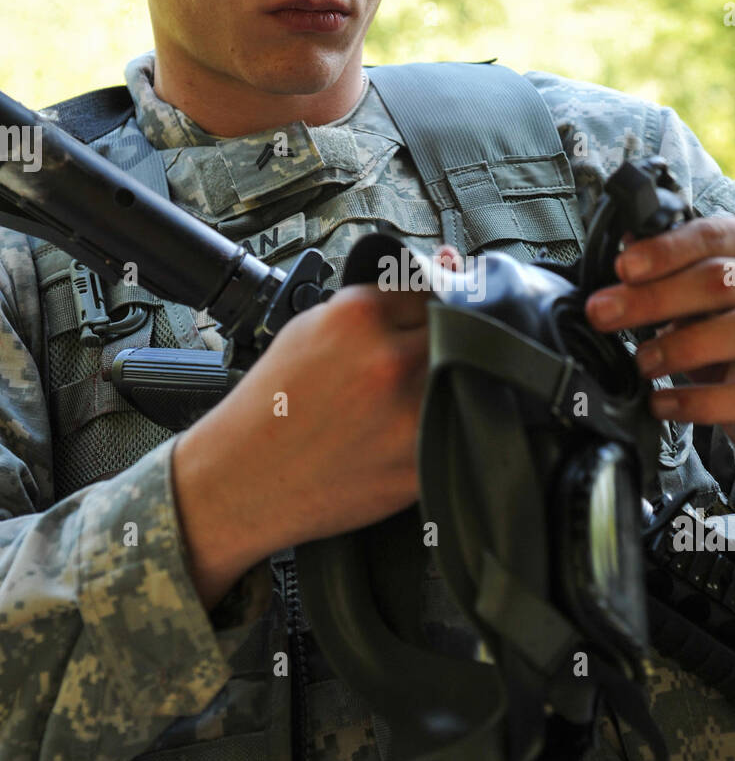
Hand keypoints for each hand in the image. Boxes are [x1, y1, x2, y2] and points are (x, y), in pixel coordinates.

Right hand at [173, 244, 461, 606]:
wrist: (242, 480)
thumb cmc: (269, 408)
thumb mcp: (307, 329)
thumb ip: (367, 305)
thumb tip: (423, 281)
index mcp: (360, 318)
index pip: (431, 287)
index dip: (434, 302)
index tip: (436, 313)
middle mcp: (390, 361)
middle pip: (457, 330)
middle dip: (447, 339)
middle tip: (422, 361)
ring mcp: (411, 413)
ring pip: (466, 379)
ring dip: (454, 382)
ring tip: (413, 397)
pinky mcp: (422, 461)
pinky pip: (459, 428)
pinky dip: (450, 424)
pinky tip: (418, 429)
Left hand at [583, 216, 734, 474]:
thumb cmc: (728, 323)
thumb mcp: (700, 288)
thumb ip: (667, 267)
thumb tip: (622, 248)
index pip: (712, 235)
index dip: (664, 251)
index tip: (622, 267)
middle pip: (721, 281)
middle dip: (654, 298)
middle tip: (603, 314)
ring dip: (680, 346)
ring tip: (641, 362)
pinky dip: (697, 402)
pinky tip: (662, 402)